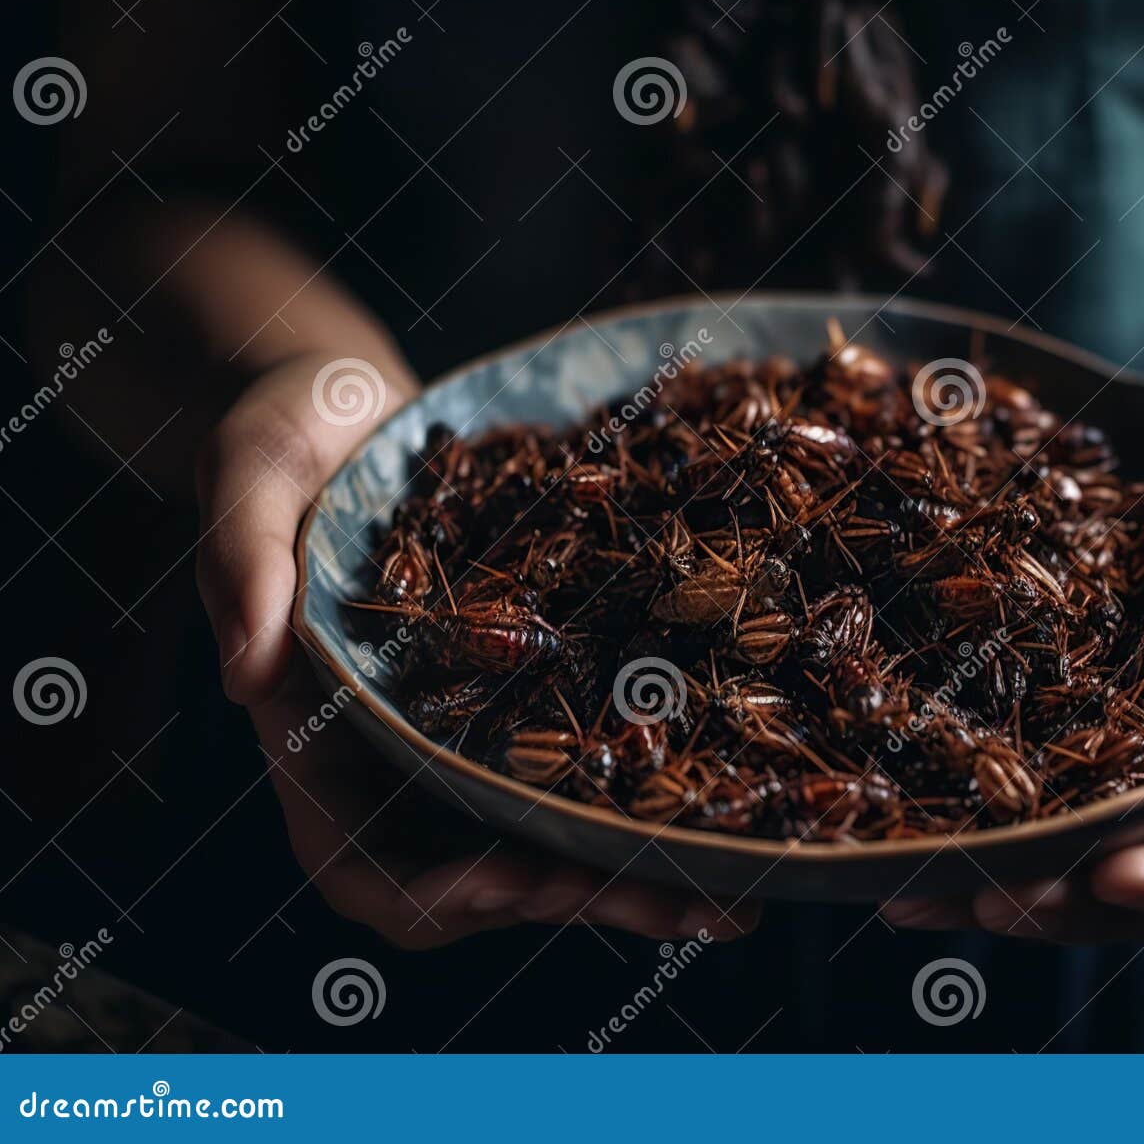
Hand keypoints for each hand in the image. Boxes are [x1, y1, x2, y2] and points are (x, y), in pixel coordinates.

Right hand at [195, 350, 757, 947]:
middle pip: (480, 875)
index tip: (526, 881)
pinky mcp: (524, 691)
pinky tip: (726, 799)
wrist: (359, 408)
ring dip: (631, 873)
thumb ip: (242, 565)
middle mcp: (397, 756)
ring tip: (732, 890)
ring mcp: (466, 732)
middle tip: (687, 904)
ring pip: (544, 836)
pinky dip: (645, 790)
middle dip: (580, 897)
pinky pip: (579, 761)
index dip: (440, 894)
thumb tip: (246, 675)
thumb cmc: (285, 437)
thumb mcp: (252, 473)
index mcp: (317, 736)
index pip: (361, 866)